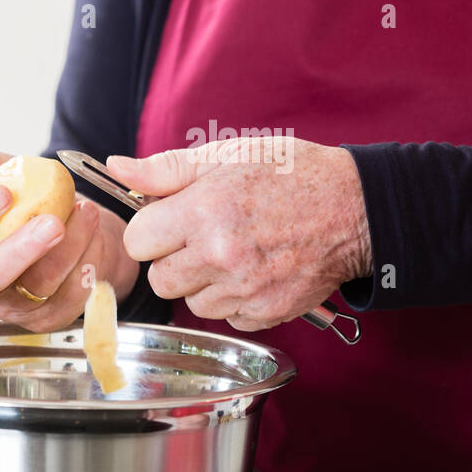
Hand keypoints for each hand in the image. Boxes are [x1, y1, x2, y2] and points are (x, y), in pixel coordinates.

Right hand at [0, 147, 139, 332]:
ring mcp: (14, 306)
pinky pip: (72, 294)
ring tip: (88, 212)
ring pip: (39, 285)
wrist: (69, 227)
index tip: (2, 193)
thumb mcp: (1, 176)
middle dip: (19, 251)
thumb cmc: (23, 202)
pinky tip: (97, 235)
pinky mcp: (49, 317)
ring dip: (69, 247)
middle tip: (52, 223)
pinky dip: (88, 260)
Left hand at [106, 136, 371, 332]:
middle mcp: (221, 256)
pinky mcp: (266, 313)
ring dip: (202, 282)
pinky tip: (255, 270)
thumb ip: (166, 169)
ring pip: (191, 302)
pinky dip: (234, 299)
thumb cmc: (291, 175)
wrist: (354, 209)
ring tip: (233, 251)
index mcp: (204, 212)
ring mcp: (245, 290)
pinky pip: (226, 315)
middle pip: (159, 279)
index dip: (152, 229)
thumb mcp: (227, 155)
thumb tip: (117, 168)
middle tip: (203, 236)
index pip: (138, 241)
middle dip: (173, 259)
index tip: (172, 220)